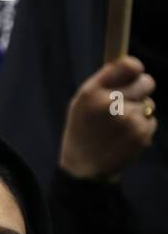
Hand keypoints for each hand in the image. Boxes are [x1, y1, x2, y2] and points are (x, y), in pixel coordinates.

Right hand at [59, 56, 156, 181]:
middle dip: (141, 90)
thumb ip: (104, 83)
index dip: (135, 68)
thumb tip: (131, 65)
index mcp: (92, 92)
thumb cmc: (84, 129)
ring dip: (139, 113)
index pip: (129, 65)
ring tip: (119, 127)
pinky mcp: (140, 134)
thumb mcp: (82, 102)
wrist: (84, 168)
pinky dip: (142, 128)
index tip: (133, 73)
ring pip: (149, 104)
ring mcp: (127, 119)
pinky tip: (125, 138)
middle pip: (146, 82)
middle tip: (126, 103)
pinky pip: (151, 121)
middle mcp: (110, 103)